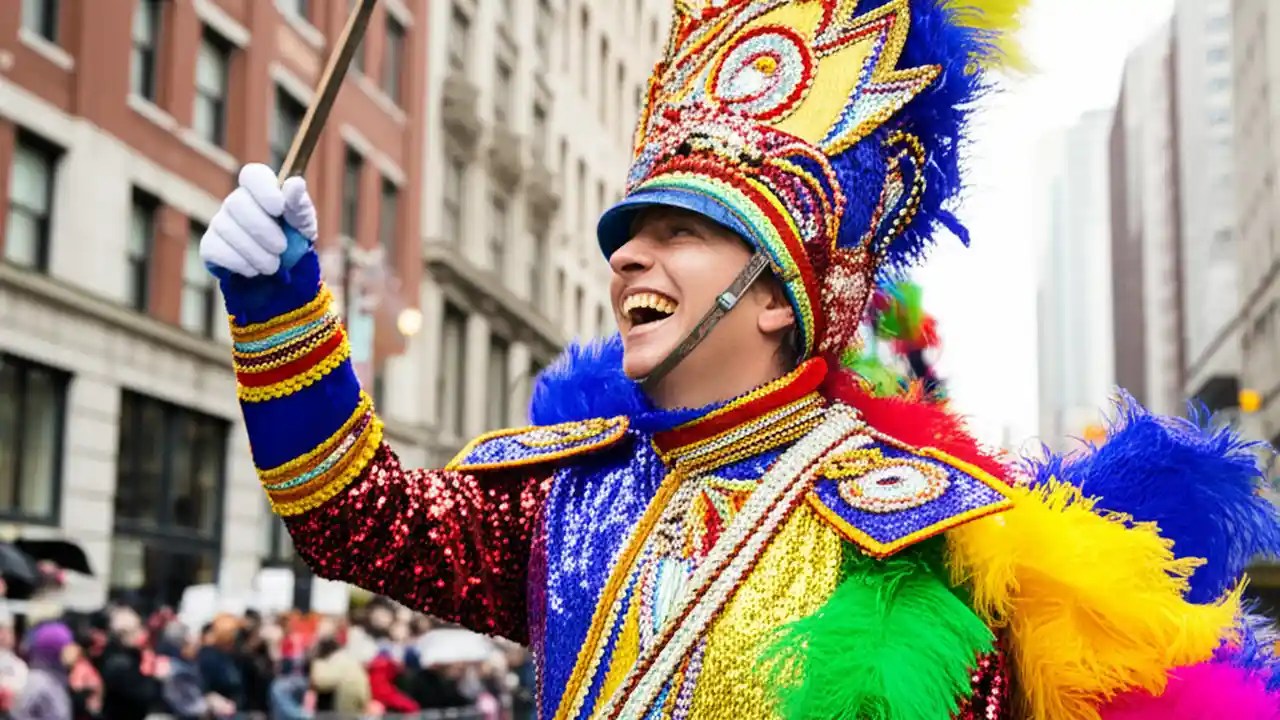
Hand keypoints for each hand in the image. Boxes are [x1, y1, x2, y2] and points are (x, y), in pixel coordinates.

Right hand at [200, 163, 318, 277]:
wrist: (282, 275)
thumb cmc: (293, 240)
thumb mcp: (303, 224)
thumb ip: (300, 204)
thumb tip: (295, 183)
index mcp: (262, 190)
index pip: (252, 175)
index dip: (263, 189)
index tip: (279, 208)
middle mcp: (236, 202)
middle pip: (237, 203)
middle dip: (263, 230)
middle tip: (281, 248)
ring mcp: (220, 222)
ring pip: (228, 229)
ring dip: (256, 252)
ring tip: (272, 265)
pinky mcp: (210, 245)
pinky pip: (217, 250)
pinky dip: (239, 263)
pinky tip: (253, 269)